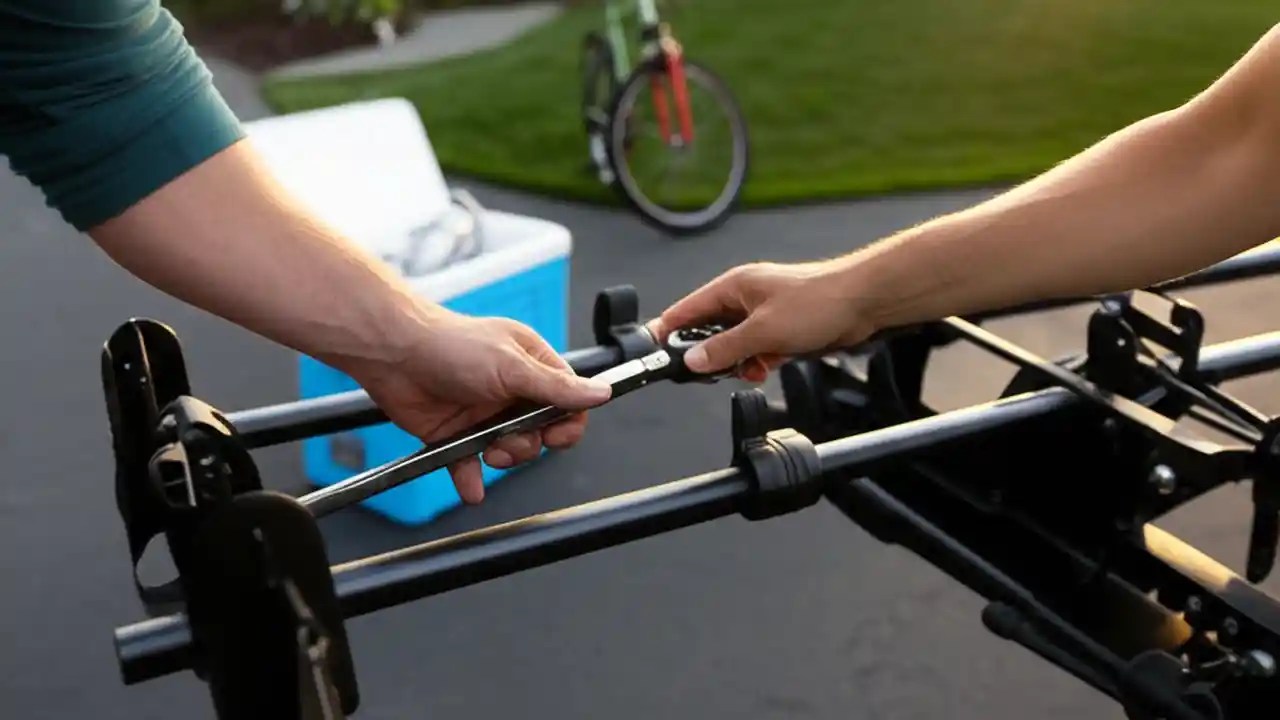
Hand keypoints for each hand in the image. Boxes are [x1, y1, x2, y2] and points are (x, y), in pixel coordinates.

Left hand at [340, 311, 611, 503]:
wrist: (394, 355)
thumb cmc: (451, 346)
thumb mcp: (511, 366)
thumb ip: (556, 387)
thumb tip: (602, 393)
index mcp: (531, 366)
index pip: (568, 401)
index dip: (567, 423)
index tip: (555, 435)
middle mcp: (511, 391)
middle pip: (542, 433)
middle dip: (529, 443)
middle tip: (509, 438)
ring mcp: (484, 414)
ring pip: (511, 451)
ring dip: (502, 457)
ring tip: (485, 448)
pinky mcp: (456, 434)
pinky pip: (470, 465)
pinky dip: (471, 479)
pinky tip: (472, 490)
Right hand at [650, 260, 874, 381]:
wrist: (862, 302)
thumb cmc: (817, 302)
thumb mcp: (763, 331)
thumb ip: (725, 348)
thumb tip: (692, 361)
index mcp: (732, 287)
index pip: (686, 309)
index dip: (668, 331)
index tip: (653, 351)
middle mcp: (744, 298)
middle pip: (709, 330)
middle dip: (711, 354)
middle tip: (713, 371)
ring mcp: (762, 313)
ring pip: (734, 344)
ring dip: (739, 360)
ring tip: (752, 367)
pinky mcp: (780, 327)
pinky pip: (757, 349)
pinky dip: (759, 360)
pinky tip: (768, 366)